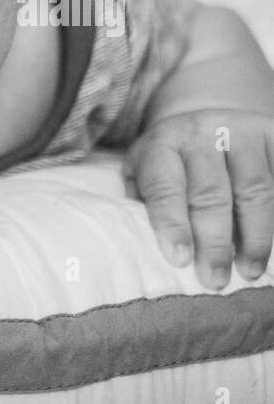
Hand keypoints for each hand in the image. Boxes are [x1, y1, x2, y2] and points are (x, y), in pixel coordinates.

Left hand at [124, 108, 273, 288]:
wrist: (208, 122)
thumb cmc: (169, 164)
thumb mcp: (143, 175)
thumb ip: (144, 205)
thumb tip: (147, 249)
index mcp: (162, 144)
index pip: (165, 188)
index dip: (172, 225)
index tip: (180, 261)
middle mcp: (202, 135)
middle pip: (212, 194)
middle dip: (214, 243)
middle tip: (214, 280)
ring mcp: (243, 134)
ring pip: (255, 191)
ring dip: (255, 238)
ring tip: (249, 271)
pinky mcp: (273, 138)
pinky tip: (271, 248)